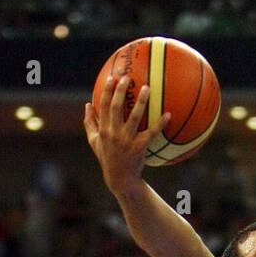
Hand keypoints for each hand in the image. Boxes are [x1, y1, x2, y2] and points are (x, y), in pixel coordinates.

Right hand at [83, 74, 170, 195]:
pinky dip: (160, 124)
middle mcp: (114, 133)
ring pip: (134, 117)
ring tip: (147, 88)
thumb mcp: (94, 141)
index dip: (106, 90)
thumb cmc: (107, 158)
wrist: (120, 179)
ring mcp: (126, 140)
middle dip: (121, 90)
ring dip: (141, 101)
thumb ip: (89, 123)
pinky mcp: (139, 148)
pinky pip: (151, 133)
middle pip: (116, 107)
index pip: (103, 105)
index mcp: (104, 129)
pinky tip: (168, 114)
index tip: (112, 77)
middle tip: (128, 77)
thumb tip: (87, 104)